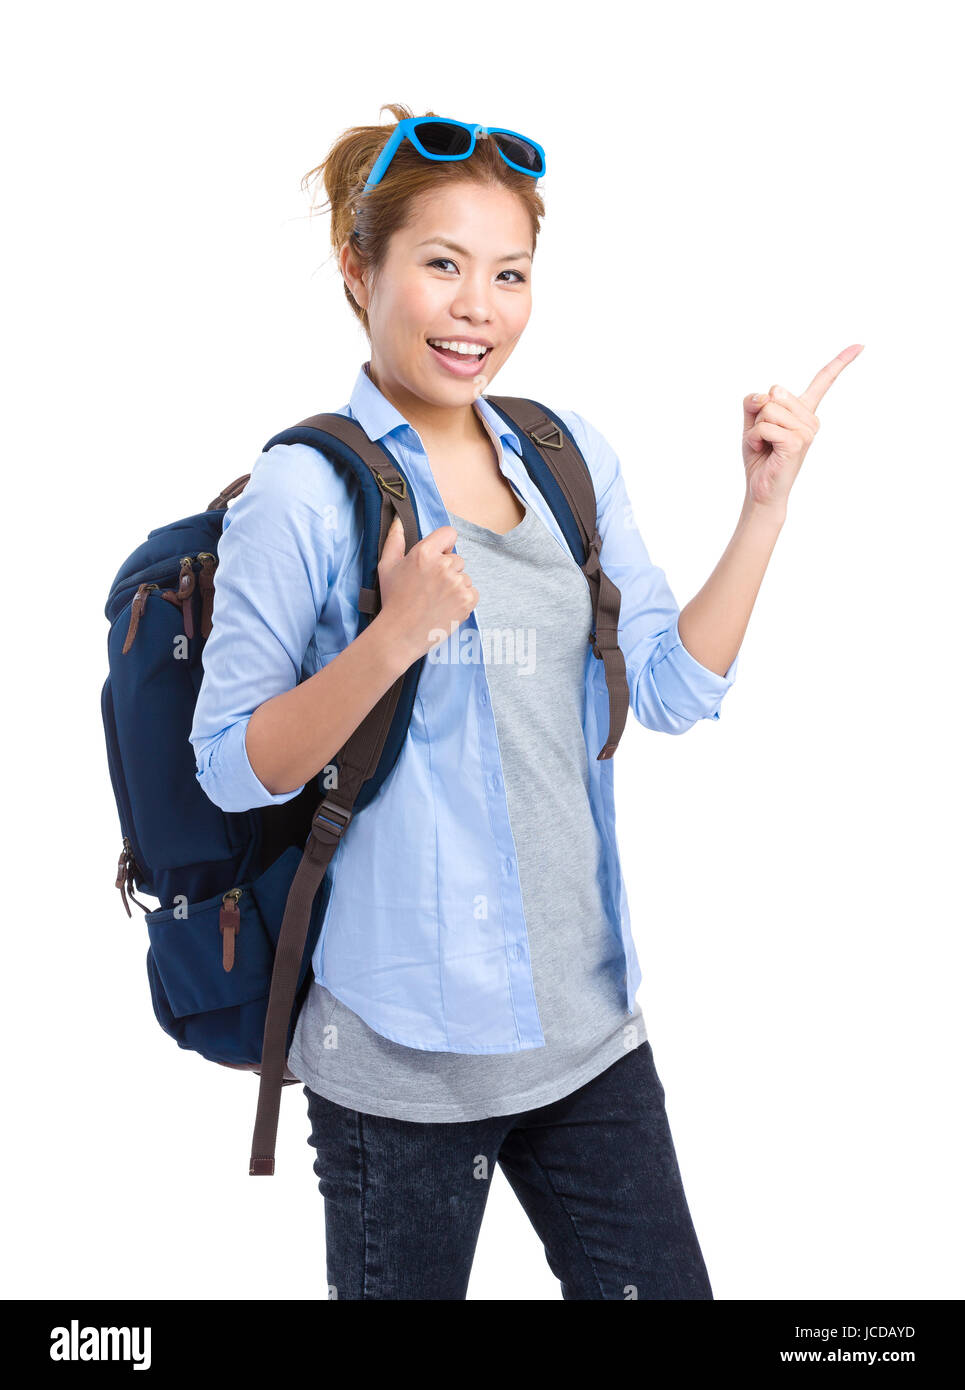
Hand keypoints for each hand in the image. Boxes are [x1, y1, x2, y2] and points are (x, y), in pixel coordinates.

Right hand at [376, 515, 478, 658]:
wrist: (400, 634)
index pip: (450, 534)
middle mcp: (444, 565)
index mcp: (425, 553)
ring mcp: (457, 583)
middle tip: (430, 587)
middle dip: (447, 570)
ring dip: (455, 586)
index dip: (445, 545)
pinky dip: (463, 599)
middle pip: (457, 558)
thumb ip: (395, 540)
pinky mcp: (467, 600)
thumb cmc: (392, 600)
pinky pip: (473, 592)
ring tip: (436, 600)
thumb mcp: (387, 566)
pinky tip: (445, 607)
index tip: (438, 557)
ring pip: (464, 577)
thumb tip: (398, 521)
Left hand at [742, 343, 864, 510]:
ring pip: (768, 409)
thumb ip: (754, 402)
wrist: (761, 490)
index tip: (861, 345)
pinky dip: (756, 438)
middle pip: (774, 392)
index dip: (841, 362)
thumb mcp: (751, 422)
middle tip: (765, 436)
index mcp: (804, 411)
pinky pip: (765, 426)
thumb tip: (765, 396)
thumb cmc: (760, 456)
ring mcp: (807, 431)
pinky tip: (765, 451)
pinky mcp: (797, 442)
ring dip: (756, 428)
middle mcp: (811, 419)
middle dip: (759, 413)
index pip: (823, 381)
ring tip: (766, 445)